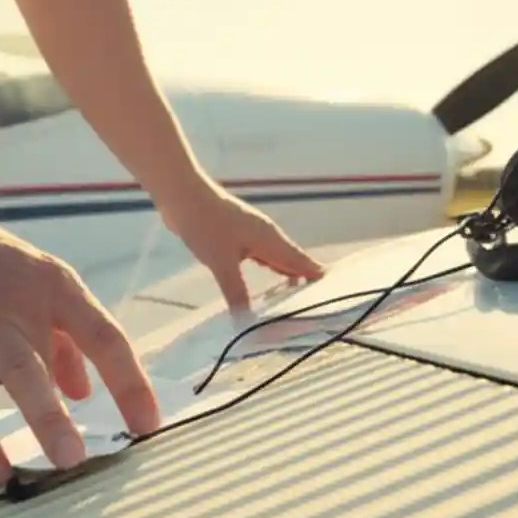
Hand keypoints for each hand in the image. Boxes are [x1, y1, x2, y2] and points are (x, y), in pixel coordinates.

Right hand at [0, 197, 160, 484]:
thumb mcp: (34, 287)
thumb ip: (63, 340)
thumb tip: (84, 391)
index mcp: (57, 287)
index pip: (107, 335)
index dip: (132, 381)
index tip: (150, 423)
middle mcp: (26, 301)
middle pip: (73, 347)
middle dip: (107, 390)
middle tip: (128, 436)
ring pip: (20, 371)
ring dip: (48, 415)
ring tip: (66, 460)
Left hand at [159, 183, 326, 309]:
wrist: (183, 195)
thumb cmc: (205, 225)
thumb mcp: (222, 264)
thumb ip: (237, 293)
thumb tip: (247, 323)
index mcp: (270, 239)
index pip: (301, 262)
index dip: (317, 278)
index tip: (334, 296)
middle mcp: (266, 235)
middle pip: (292, 261)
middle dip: (304, 281)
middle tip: (316, 305)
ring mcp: (252, 233)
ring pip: (275, 258)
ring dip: (284, 275)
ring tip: (295, 298)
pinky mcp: (237, 234)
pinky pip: (260, 255)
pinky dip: (267, 268)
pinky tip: (266, 278)